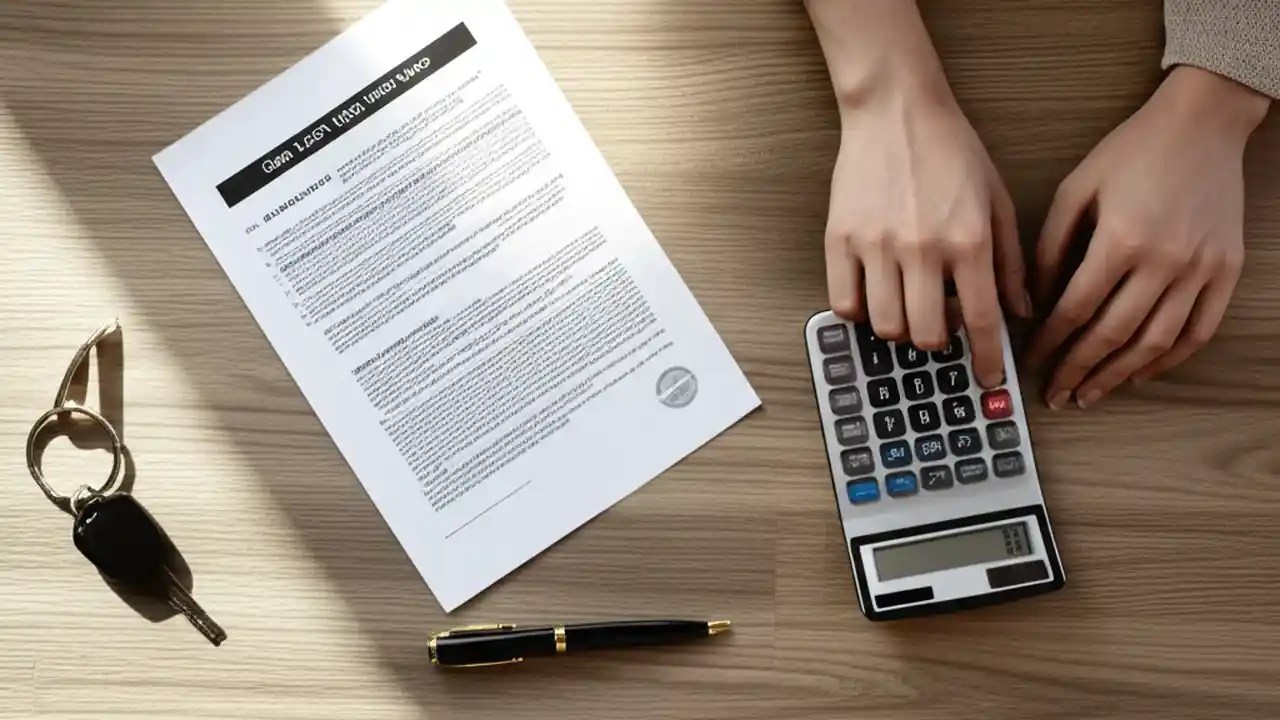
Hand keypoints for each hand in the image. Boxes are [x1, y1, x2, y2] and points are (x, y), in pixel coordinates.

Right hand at [825, 90, 1030, 386]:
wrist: (895, 109)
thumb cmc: (951, 150)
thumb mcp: (997, 200)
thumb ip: (1010, 260)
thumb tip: (1018, 311)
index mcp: (968, 241)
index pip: (980, 321)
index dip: (986, 359)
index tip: (988, 378)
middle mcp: (922, 249)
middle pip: (926, 334)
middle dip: (938, 343)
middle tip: (940, 329)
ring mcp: (876, 246)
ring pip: (884, 325)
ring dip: (899, 328)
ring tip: (907, 308)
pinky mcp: (839, 239)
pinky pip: (843, 301)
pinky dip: (858, 311)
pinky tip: (872, 294)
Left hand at [1029, 67, 1269, 408]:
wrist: (1203, 123)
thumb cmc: (1132, 151)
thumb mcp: (1075, 189)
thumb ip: (1050, 246)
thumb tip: (1032, 300)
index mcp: (1121, 239)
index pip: (1077, 308)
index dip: (1050, 342)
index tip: (1031, 361)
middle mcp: (1164, 261)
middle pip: (1113, 334)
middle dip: (1078, 370)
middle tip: (1054, 395)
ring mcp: (1201, 269)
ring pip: (1156, 342)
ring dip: (1119, 376)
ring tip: (1089, 395)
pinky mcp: (1227, 270)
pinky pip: (1198, 331)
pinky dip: (1168, 360)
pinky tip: (1139, 374)